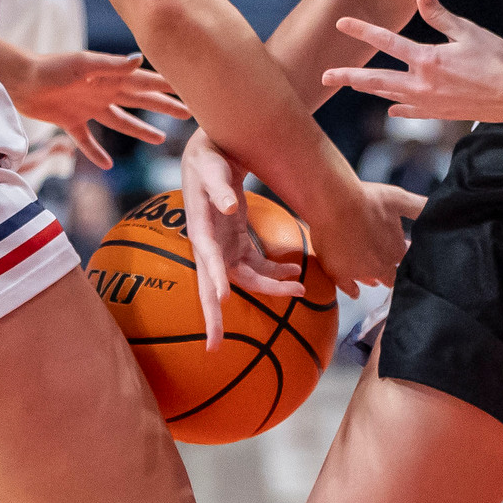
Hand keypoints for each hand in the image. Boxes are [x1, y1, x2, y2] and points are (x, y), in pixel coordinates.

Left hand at [3, 49, 189, 169]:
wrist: (20, 80)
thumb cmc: (51, 67)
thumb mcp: (83, 64)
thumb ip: (112, 65)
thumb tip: (141, 59)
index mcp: (110, 76)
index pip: (145, 81)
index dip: (167, 84)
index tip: (192, 86)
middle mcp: (103, 92)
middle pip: (140, 102)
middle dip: (163, 107)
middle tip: (188, 113)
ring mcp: (88, 108)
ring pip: (120, 122)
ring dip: (139, 130)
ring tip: (159, 140)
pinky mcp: (70, 121)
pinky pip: (87, 140)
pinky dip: (96, 153)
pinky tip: (107, 166)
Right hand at [180, 129, 306, 349]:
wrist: (210, 155)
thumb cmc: (208, 161)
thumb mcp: (212, 169)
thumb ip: (219, 188)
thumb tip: (229, 206)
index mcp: (201, 228)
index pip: (206, 259)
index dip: (214, 279)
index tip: (221, 298)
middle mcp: (209, 244)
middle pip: (213, 286)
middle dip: (215, 317)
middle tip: (215, 346)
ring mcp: (223, 247)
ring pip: (244, 278)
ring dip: (269, 288)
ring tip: (301, 290)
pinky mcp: (236, 243)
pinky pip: (256, 265)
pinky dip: (274, 271)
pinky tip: (294, 272)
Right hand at [301, 176, 423, 305]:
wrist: (334, 203)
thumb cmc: (366, 199)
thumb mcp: (398, 199)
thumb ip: (419, 207)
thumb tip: (437, 209)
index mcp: (396, 251)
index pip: (405, 262)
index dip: (403, 257)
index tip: (400, 251)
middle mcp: (381, 266)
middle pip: (390, 276)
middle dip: (389, 270)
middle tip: (385, 262)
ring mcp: (359, 272)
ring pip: (370, 281)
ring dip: (372, 276)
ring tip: (372, 273)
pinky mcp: (339, 274)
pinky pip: (349, 289)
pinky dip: (353, 289)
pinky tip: (355, 290)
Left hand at [321, 0, 502, 124]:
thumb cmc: (497, 59)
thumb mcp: (468, 31)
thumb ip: (440, 15)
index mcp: (428, 59)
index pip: (386, 42)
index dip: (362, 30)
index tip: (341, 23)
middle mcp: (422, 84)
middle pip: (376, 80)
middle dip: (348, 77)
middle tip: (325, 76)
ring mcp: (430, 102)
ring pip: (391, 96)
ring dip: (370, 90)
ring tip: (353, 85)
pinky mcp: (441, 114)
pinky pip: (412, 112)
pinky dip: (399, 109)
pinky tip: (392, 109)